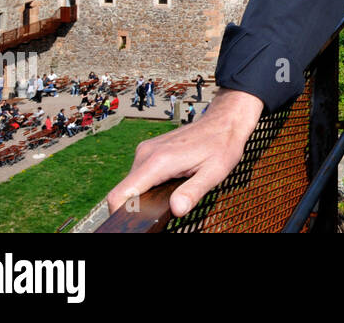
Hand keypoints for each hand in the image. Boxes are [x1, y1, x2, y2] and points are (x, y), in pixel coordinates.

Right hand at [104, 88, 263, 217]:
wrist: (224, 121)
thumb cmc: (222, 145)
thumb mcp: (214, 172)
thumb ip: (193, 192)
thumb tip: (177, 209)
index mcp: (158, 162)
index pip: (120, 194)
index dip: (119, 213)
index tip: (135, 223)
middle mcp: (146, 154)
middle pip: (125, 192)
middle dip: (138, 205)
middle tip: (165, 208)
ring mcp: (146, 150)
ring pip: (132, 183)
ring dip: (145, 194)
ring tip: (172, 192)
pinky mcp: (149, 150)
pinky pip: (140, 174)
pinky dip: (149, 184)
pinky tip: (171, 182)